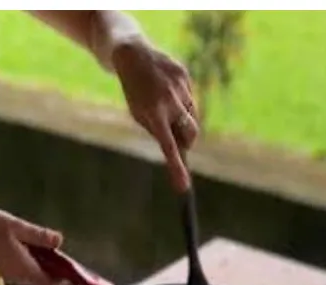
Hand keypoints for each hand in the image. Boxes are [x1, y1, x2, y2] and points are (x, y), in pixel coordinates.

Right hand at [0, 208, 65, 284]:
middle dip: (54, 268)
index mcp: (24, 268)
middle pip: (44, 281)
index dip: (63, 276)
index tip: (67, 261)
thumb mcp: (12, 225)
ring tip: (40, 242)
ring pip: (33, 275)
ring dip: (41, 263)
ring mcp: (8, 274)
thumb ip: (37, 235)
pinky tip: (24, 244)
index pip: (52, 284)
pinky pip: (23, 270)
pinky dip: (30, 260)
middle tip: (53, 247)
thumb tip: (59, 241)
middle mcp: (17, 276)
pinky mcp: (1, 268)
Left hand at [111, 40, 198, 191]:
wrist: (132, 56)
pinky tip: (169, 90)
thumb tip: (182, 147)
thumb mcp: (140, 115)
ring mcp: (179, 87)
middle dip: (188, 141)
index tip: (183, 187)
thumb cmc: (135, 92)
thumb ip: (160, 131)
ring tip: (165, 105)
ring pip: (192, 115)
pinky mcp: (185, 75)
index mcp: (153, 114)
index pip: (168, 147)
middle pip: (191, 133)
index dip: (176, 168)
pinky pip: (191, 97)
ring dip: (184, 119)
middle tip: (180, 142)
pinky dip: (184, 101)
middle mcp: (169, 101)